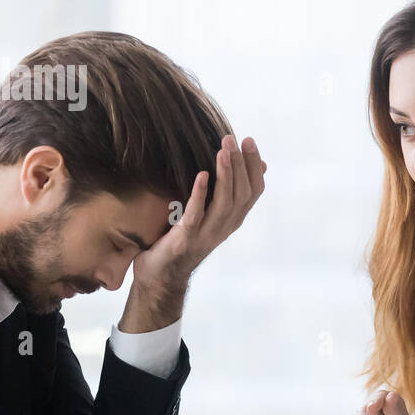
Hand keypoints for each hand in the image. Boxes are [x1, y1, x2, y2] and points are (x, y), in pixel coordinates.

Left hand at [120, 134, 266, 332]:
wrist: (160, 275)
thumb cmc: (184, 238)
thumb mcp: (209, 213)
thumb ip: (226, 193)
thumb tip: (251, 167)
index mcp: (233, 219)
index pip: (254, 190)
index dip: (254, 166)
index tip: (248, 140)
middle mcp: (225, 227)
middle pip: (242, 194)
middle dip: (240, 165)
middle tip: (233, 139)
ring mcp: (207, 234)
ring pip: (225, 203)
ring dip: (225, 175)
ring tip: (223, 151)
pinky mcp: (186, 239)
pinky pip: (196, 215)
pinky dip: (200, 195)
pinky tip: (202, 176)